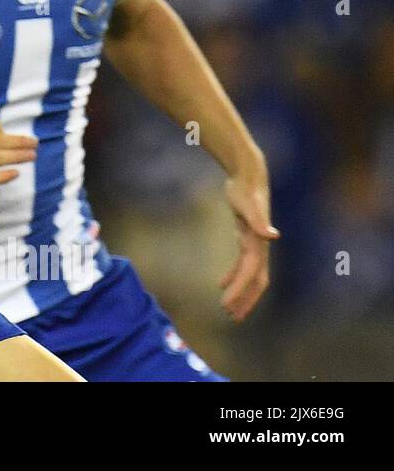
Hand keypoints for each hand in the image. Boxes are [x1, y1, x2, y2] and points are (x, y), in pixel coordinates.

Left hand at [220, 168, 277, 320]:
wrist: (248, 177)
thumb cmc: (245, 190)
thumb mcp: (247, 204)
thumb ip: (258, 220)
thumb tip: (273, 236)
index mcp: (258, 244)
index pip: (250, 274)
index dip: (240, 291)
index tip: (227, 305)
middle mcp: (260, 247)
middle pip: (255, 281)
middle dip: (245, 299)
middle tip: (233, 317)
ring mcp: (254, 243)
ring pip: (249, 275)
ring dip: (240, 292)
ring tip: (229, 308)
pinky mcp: (246, 238)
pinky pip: (241, 263)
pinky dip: (232, 275)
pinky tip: (221, 284)